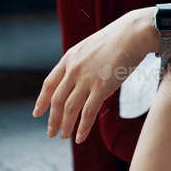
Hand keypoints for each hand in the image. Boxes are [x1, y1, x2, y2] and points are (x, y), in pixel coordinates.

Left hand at [33, 9, 155, 143]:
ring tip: (65, 137)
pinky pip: (88, 113)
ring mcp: (87, 78)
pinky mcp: (101, 87)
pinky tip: (80, 137)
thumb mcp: (90, 48)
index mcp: (69, 58)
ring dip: (66, 126)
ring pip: (70, 109)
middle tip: (51, 133)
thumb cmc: (117, 38)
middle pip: (56, 100)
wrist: (133, 33)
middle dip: (52, 120)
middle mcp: (74, 69)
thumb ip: (82, 64)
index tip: (37, 113)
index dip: (41, 100)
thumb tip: (83, 83)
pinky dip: (83, 128)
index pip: (49, 84)